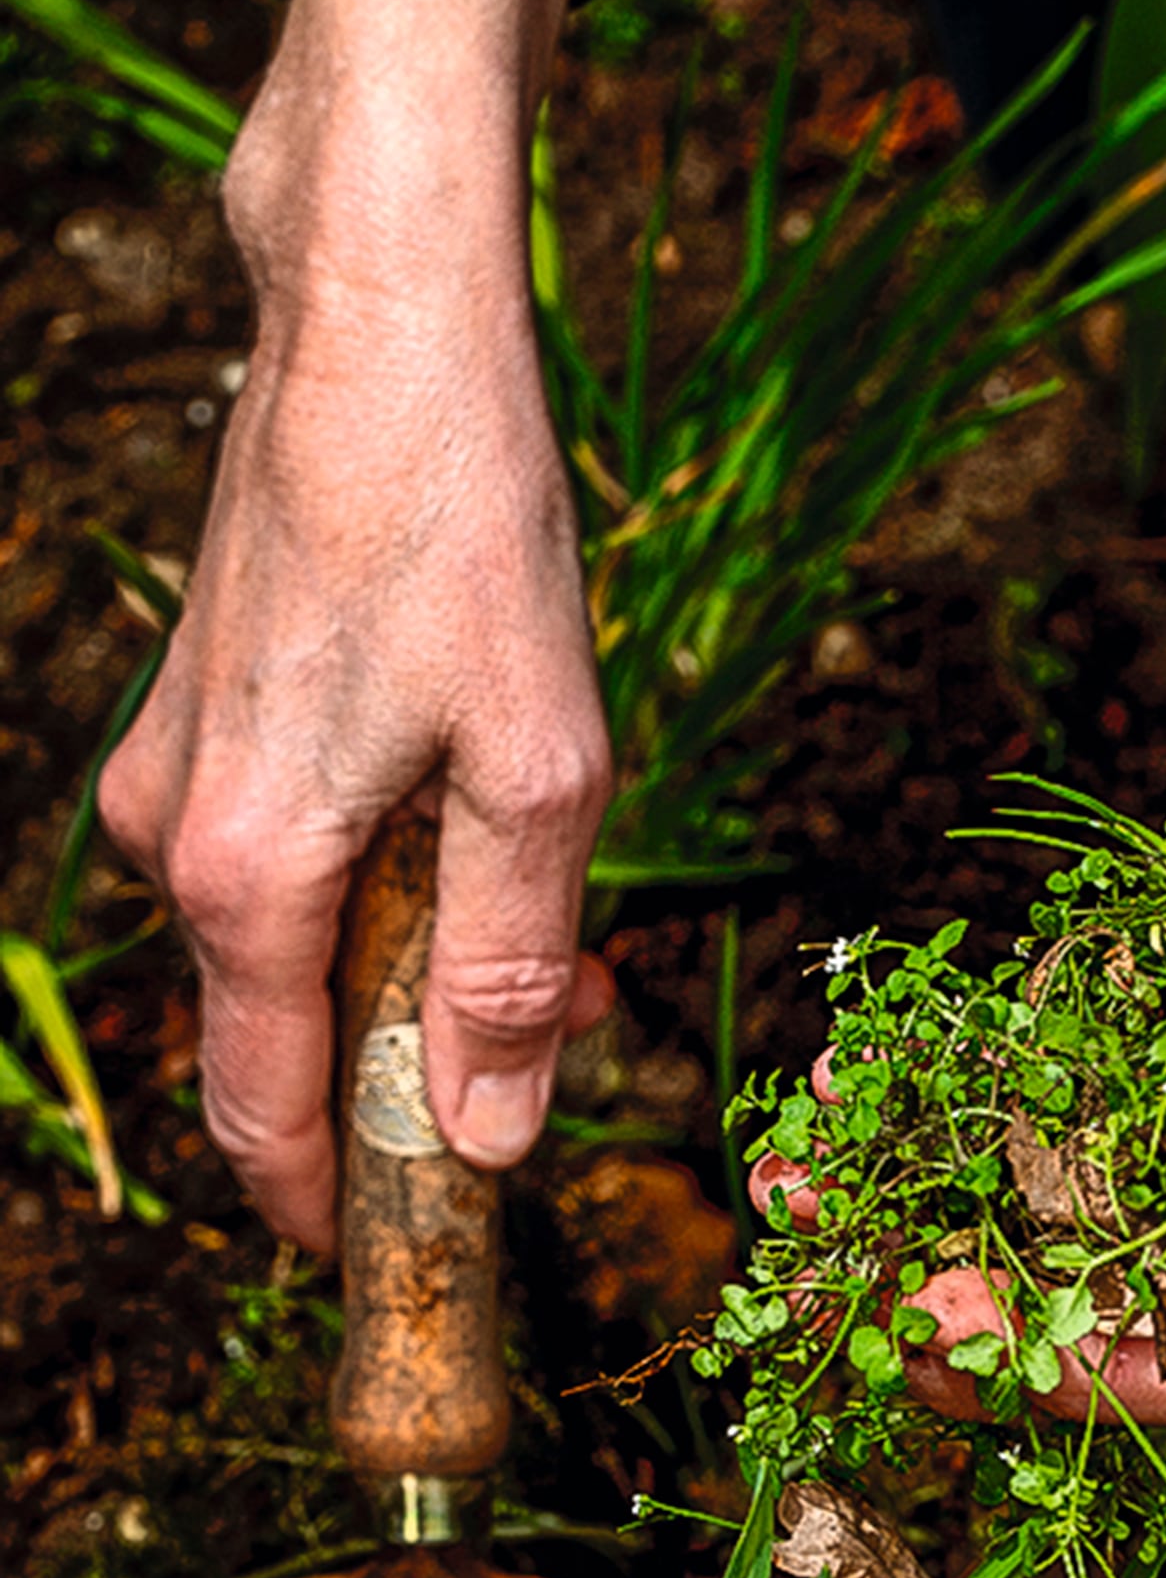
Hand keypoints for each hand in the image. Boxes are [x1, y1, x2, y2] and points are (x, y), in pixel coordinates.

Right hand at [100, 0, 612, 1252]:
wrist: (374, 320)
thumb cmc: (461, 522)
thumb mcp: (540, 763)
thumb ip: (513, 962)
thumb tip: (495, 1135)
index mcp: (244, 877)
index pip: (267, 1117)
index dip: (342, 1207)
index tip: (417, 1256)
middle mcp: (178, 838)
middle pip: (295, 1029)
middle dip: (427, 1056)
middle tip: (574, 1014)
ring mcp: (182, 769)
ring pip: (303, 934)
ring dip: (420, 952)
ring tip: (556, 892)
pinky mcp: (210, 708)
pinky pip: (295, 847)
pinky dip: (386, 866)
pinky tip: (477, 800)